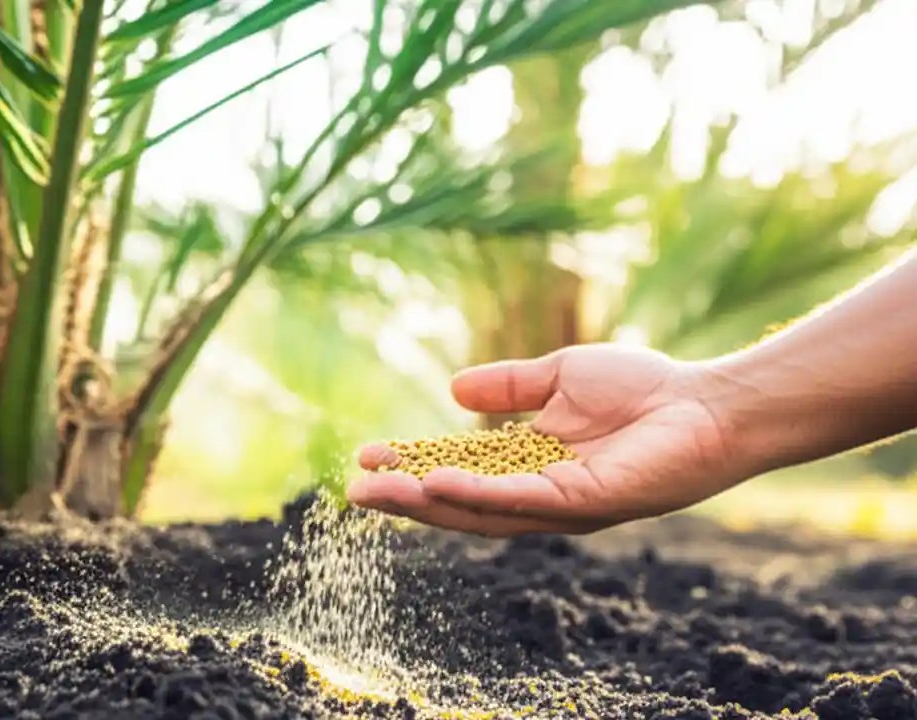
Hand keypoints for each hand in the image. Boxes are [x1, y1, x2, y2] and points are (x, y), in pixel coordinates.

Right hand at [347, 344, 743, 536]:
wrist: (707, 404)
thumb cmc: (645, 389)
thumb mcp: (559, 376)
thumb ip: (510, 387)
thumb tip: (453, 393)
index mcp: (530, 464)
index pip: (459, 470)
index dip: (413, 464)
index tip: (369, 454)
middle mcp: (538, 493)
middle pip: (459, 502)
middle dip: (405, 497)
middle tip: (354, 490)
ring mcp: (559, 504)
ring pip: (479, 510)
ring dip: (425, 502)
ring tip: (377, 492)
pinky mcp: (583, 503)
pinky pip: (519, 500)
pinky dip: (476, 493)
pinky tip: (437, 482)